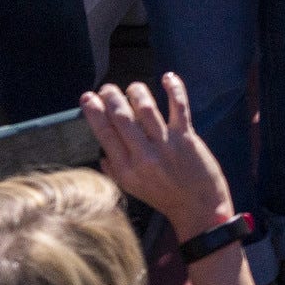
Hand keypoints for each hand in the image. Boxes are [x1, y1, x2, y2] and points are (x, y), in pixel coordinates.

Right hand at [81, 74, 237, 242]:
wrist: (197, 206)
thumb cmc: (164, 196)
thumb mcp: (132, 189)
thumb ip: (115, 169)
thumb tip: (102, 151)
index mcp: (125, 169)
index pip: (104, 134)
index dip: (94, 113)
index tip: (87, 97)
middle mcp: (142, 157)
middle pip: (122, 119)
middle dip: (111, 98)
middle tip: (107, 87)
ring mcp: (165, 146)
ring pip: (147, 111)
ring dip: (137, 92)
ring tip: (132, 86)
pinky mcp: (187, 139)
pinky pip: (179, 108)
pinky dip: (174, 90)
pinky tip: (168, 77)